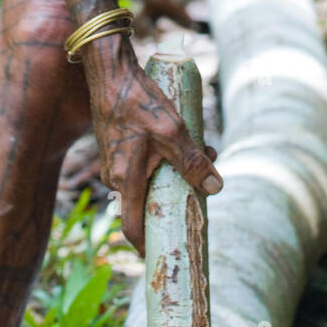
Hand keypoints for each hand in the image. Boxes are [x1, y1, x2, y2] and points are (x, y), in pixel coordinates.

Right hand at [85, 43, 221, 255]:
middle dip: (178, 196)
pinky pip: (143, 163)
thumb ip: (192, 161)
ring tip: (205, 153)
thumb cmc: (137, 101)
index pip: (133, 227)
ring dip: (176, 172)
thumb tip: (215, 188)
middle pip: (147, 201)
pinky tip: (185, 141)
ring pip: (149, 178)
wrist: (110, 72)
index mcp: (125, 180)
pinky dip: (165, 159)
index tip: (166, 253)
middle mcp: (115, 176)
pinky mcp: (118, 146)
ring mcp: (115, 161)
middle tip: (206, 186)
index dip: (148, 245)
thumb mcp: (172, 132)